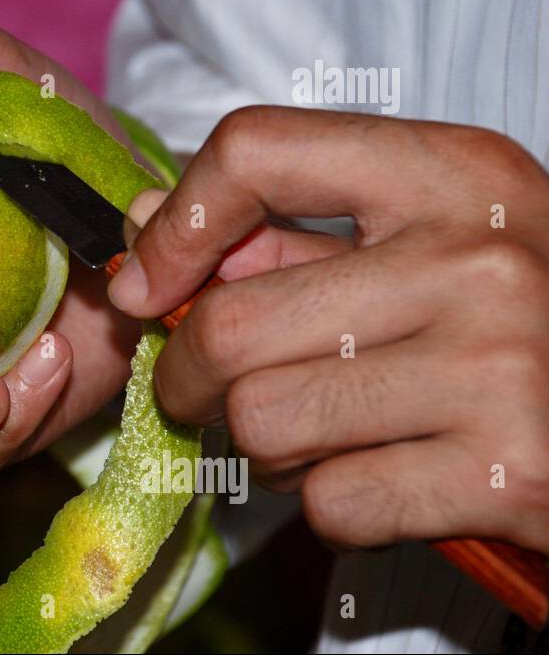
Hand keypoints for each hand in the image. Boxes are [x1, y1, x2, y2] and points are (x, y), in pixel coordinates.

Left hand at [108, 106, 548, 553]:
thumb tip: (144, 223)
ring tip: (324, 434)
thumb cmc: (521, 322)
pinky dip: (333, 505)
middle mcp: (478, 256)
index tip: (145, 284)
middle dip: (187, 378)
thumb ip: (287, 237)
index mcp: (452, 174)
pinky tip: (386, 479)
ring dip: (267, 449)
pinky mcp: (510, 472)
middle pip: (230, 324)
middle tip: (201, 393)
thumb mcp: (428, 244)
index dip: (175, 224)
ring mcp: (498, 365)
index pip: (255, 149)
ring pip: (264, 423)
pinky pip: (330, 503)